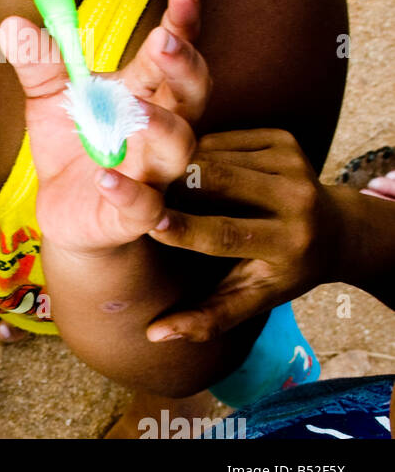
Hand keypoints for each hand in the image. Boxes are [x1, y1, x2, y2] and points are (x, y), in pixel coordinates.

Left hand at [0, 0, 205, 255]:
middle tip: (164, 41)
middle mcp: (158, 128)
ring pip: (176, 148)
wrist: (66, 209)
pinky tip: (105, 176)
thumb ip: (38, 62)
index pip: (171, 51)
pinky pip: (142, 205)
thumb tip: (13, 23)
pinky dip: (128, 192)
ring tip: (134, 111)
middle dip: (183, 67)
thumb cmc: (72, 144)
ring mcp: (151, 172)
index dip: (183, 19)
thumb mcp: (48, 97)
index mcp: (142, 90)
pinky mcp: (133, 214)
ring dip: (159, 126)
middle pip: (190, 95)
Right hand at [141, 129, 338, 341]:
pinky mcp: (284, 139)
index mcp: (289, 245)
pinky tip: (191, 162)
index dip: (183, 228)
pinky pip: (223, 137)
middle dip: (172, 183)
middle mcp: (297, 201)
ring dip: (179, 163)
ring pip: (215, 154)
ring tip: (153, 175)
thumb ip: (206, 317)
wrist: (335, 229)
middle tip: (134, 185)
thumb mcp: (252, 297)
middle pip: (218, 183)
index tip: (146, 222)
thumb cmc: (282, 269)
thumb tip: (154, 335)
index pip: (226, 234)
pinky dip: (198, 148)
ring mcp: (293, 164)